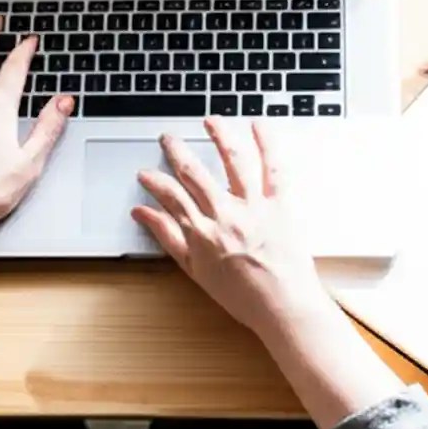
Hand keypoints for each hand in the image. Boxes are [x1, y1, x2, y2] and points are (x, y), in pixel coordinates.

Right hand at [132, 117, 331, 337]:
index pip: (171, 196)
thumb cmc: (243, 296)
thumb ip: (168, 238)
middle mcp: (226, 215)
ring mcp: (254, 207)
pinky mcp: (280, 204)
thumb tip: (143, 214)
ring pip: (232, 161)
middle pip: (195, 173)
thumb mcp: (195, 271)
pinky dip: (266, 144)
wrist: (284, 308)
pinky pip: (273, 168)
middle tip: (167, 138)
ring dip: (220, 135)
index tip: (145, 172)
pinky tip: (259, 126)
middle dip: (177, 151)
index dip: (154, 180)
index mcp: (203, 233)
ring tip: (210, 120)